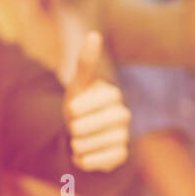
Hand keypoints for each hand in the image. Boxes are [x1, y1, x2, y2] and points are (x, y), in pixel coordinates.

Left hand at [63, 31, 129, 171]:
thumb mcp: (78, 85)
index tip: (71, 110)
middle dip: (78, 128)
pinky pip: (104, 160)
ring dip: (80, 145)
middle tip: (73, 128)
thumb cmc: (79, 106)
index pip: (97, 101)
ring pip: (99, 143)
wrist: (81, 134)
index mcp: (112, 95)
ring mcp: (124, 135)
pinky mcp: (121, 155)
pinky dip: (87, 160)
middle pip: (97, 124)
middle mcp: (123, 114)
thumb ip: (86, 62)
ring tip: (76, 142)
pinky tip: (81, 156)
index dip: (79, 108)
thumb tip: (94, 34)